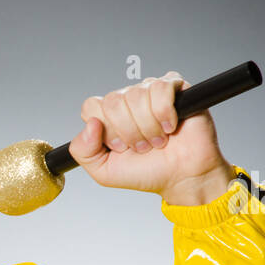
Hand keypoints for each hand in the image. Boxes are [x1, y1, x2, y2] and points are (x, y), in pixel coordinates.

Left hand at [68, 71, 234, 204]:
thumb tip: (90, 123)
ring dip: (148, 127)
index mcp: (108, 116)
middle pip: (113, 101)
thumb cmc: (146, 172)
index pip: (92, 106)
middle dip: (128, 132)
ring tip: (158, 140)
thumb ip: (82, 151)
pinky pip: (160, 88)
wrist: (181, 177)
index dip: (107, 130)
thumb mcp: (103, 171)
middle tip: (141, 147)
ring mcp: (149, 91)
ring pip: (136, 96)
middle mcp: (127, 100)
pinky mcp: (174, 87)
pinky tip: (171, 126)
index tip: (121, 148)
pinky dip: (164, 114)